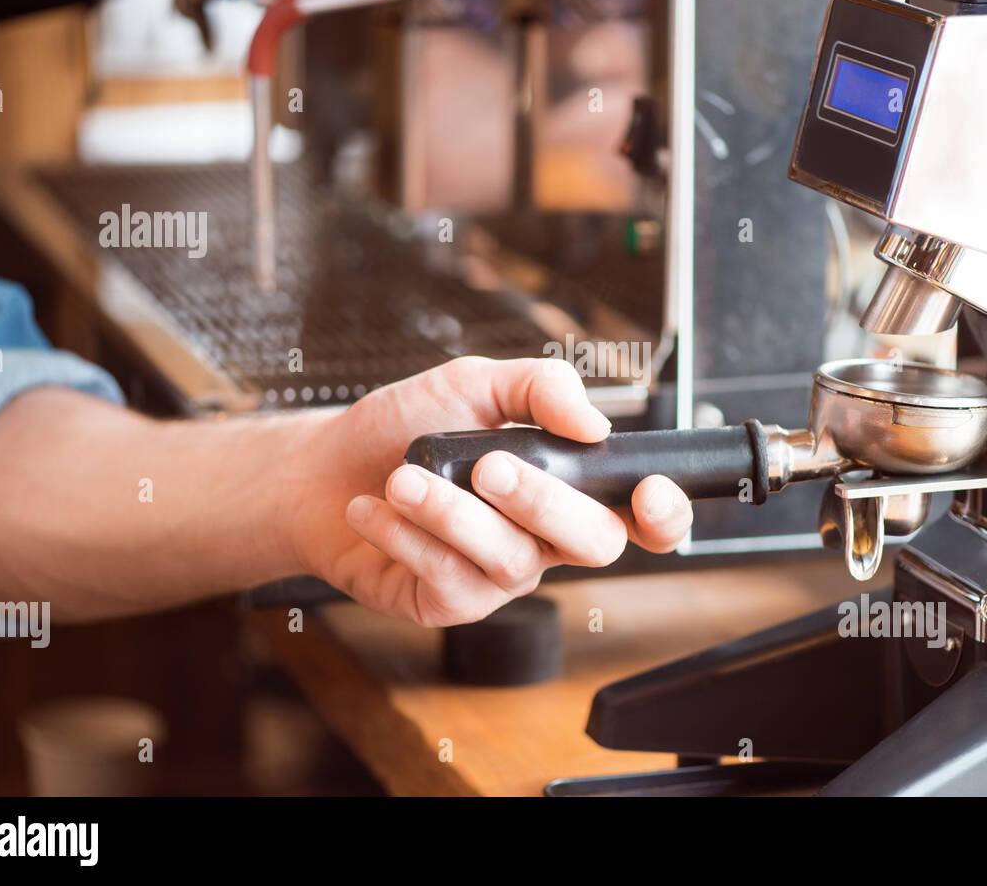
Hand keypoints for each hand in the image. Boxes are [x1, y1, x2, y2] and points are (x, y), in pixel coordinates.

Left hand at [286, 357, 692, 626]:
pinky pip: (451, 579)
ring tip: (403, 478)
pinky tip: (376, 509)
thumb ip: (542, 388)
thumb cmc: (404, 427)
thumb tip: (595, 421)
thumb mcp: (475, 382)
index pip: (641, 517)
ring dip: (453, 513)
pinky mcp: (450, 604)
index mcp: (567, 488)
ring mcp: (499, 577)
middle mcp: (543, 540)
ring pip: (512, 559)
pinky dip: (408, 537)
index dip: (665, 514)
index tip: (649, 492)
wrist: (322, 468)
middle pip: (592, 543)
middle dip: (545, 503)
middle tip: (488, 466)